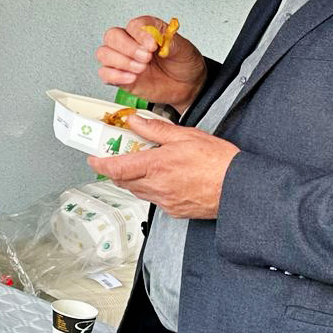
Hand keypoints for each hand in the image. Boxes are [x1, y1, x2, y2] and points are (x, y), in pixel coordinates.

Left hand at [87, 113, 237, 218]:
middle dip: (116, 170)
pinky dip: (151, 189)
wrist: (239, 187)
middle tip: (118, 157)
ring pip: (137, 191)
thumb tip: (135, 122)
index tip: (93, 158)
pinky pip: (154, 200)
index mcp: (157, 165)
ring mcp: (165, 201)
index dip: (100, 164)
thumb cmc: (219, 162)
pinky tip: (163, 178)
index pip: (116, 168)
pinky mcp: (174, 211)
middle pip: (123, 181)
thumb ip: (156, 129)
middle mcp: (157, 186)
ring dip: (133, 179)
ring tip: (144, 165)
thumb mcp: (186, 135)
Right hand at [96, 14, 207, 112]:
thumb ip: (170, 42)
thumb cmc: (184, 65)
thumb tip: (158, 39)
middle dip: (127, 48)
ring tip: (141, 69)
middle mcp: (132, 43)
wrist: (187, 87)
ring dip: (121, 62)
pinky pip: (104, 73)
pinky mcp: (120, 77)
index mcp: (148, 31)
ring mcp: (124, 59)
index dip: (140, 34)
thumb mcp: (185, 50)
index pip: (134, 25)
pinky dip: (115, 75)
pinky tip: (132, 78)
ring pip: (104, 53)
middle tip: (145, 58)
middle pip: (112, 36)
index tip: (152, 45)